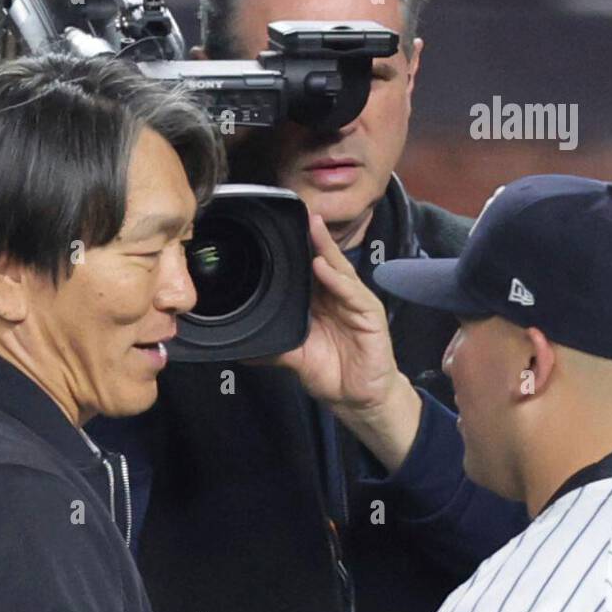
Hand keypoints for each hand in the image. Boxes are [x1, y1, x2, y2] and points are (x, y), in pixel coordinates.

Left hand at [261, 214, 422, 472]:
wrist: (356, 399)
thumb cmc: (331, 373)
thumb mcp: (294, 358)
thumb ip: (272, 348)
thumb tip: (241, 348)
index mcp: (321, 303)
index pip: (308, 270)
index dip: (298, 250)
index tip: (281, 229)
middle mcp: (338, 298)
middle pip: (325, 261)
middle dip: (314, 238)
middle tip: (301, 212)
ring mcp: (356, 304)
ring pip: (340, 270)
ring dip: (326, 249)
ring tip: (313, 228)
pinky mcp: (370, 316)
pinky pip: (353, 293)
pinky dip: (338, 279)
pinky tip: (323, 266)